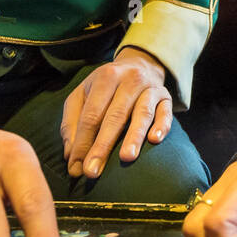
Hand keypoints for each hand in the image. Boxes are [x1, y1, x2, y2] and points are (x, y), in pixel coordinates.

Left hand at [62, 47, 172, 179]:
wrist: (140, 64)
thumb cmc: (106, 88)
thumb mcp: (83, 96)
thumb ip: (72, 123)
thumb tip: (70, 155)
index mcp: (105, 77)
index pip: (91, 114)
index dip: (82, 141)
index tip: (76, 168)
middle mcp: (130, 80)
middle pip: (115, 115)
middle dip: (103, 145)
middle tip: (93, 171)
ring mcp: (150, 87)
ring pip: (142, 113)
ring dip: (134, 136)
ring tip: (126, 157)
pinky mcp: (166, 97)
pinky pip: (166, 112)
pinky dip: (162, 125)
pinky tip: (155, 140)